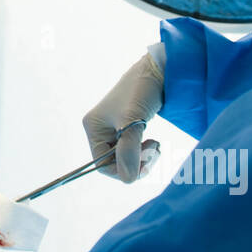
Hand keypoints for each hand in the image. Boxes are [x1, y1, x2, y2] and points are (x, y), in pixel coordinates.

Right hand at [81, 51, 164, 182]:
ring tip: (155, 146)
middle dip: (134, 163)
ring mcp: (114, 129)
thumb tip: (127, 180)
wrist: (158, 71)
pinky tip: (153, 142)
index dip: (121, 170)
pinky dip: (144, 151)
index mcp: (94, 127)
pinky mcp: (127, 127)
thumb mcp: (134, 122)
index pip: (101, 164)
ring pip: (124, 157)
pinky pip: (132, 149)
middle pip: (113, 162)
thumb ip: (129, 151)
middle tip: (153, 153)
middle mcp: (100, 129)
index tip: (142, 164)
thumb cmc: (141, 92)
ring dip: (141, 158)